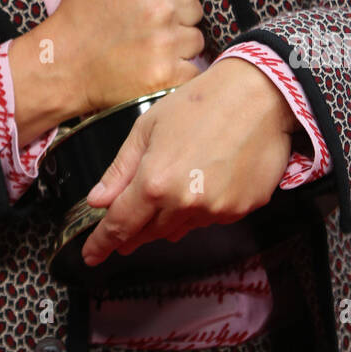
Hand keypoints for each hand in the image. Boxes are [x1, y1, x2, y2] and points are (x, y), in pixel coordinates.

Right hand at [8, 0, 206, 140]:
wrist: (62, 64)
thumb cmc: (76, 15)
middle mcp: (164, 10)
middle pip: (196, 8)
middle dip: (179, 14)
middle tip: (154, 23)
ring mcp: (167, 46)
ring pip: (195, 40)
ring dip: (180, 43)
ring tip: (153, 46)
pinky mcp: (167, 76)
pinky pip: (192, 69)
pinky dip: (179, 70)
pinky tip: (158, 67)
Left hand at [80, 56, 296, 266]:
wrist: (259, 95)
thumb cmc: (199, 103)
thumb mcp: (147, 127)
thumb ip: (120, 170)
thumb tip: (96, 201)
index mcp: (155, 182)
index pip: (120, 225)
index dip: (102, 243)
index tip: (92, 256)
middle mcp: (185, 203)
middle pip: (150, 232)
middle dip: (135, 231)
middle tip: (126, 229)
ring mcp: (217, 210)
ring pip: (182, 228)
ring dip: (169, 218)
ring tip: (173, 189)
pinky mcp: (243, 209)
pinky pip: (211, 219)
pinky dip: (201, 209)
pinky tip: (205, 181)